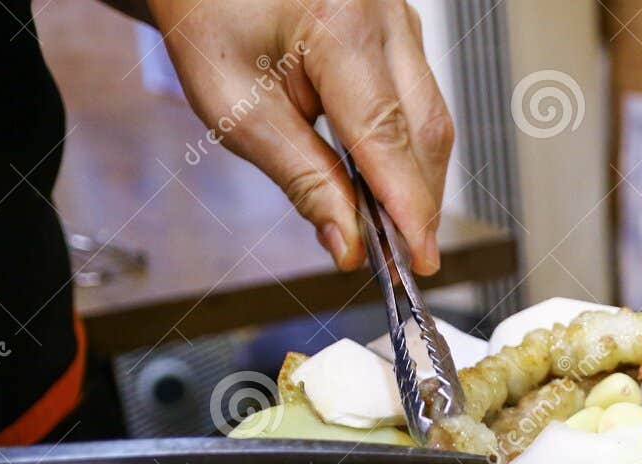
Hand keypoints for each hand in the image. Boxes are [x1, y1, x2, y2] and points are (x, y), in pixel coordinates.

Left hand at [150, 0, 453, 273]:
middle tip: (403, 256)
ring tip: (387, 223)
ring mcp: (400, 17)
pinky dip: (405, 147)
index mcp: (337, 24)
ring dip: (414, 178)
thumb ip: (301, 177)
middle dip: (418, 201)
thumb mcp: (239, 109)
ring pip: (431, 118)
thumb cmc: (210, 19)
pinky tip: (382, 178)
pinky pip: (420, 100)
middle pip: (427, 130)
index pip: (387, 136)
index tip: (419, 260)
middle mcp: (383, 14)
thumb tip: (348, 241)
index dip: (407, 206)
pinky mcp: (401, 28)